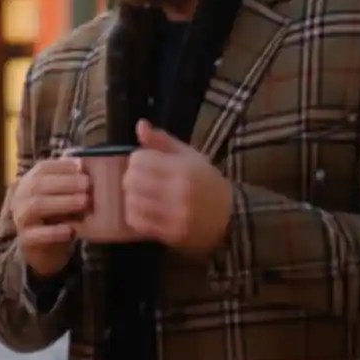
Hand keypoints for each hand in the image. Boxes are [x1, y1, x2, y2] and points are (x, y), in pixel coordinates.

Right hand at [9, 157, 89, 276]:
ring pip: (37, 206)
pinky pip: (37, 235)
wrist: (43, 249)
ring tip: (84, 202)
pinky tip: (70, 230)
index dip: (62, 166)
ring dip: (62, 202)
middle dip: (65, 183)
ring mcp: (21, 218)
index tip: (82, 166)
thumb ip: (71, 184)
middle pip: (39, 185)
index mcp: (30, 182)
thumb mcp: (62, 197)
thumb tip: (89, 170)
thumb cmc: (56, 217)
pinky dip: (54, 232)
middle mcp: (21, 198)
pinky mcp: (26, 239)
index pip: (42, 169)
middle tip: (88, 184)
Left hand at [122, 120, 232, 255]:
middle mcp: (179, 192)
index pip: (140, 160)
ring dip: (131, 196)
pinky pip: (138, 223)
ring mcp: (175, 215)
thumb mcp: (189, 155)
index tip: (144, 162)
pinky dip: (134, 215)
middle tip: (138, 179)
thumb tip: (140, 125)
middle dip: (130, 177)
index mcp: (184, 168)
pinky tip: (143, 210)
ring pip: (132, 202)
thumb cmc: (205, 181)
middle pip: (132, 181)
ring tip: (140, 195)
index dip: (137, 159)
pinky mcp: (171, 233)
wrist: (230, 215)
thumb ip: (162, 140)